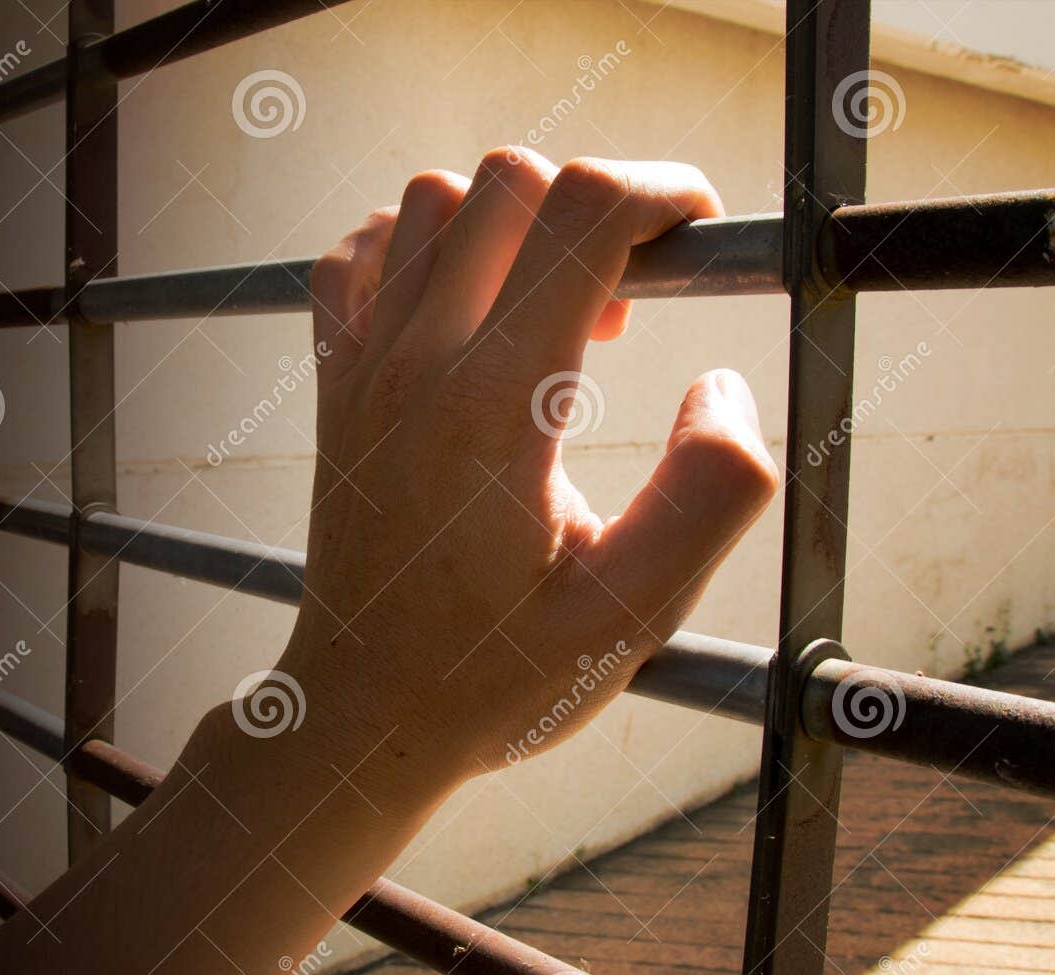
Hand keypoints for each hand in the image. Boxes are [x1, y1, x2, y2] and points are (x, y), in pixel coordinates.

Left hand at [273, 148, 778, 787]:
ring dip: (511, 221)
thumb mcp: (635, 614)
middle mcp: (416, 363)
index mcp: (496, 405)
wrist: (363, 714)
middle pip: (511, 179)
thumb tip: (720, 384)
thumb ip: (709, 495)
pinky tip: (465, 308)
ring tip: (551, 307)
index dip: (665, 192)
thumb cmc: (495, 676)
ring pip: (430, 199)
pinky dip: (418, 243)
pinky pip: (358, 251)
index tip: (700, 234)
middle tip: (629, 298)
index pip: (584, 211)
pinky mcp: (334, 382)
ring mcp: (361, 365)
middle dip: (595, 204)